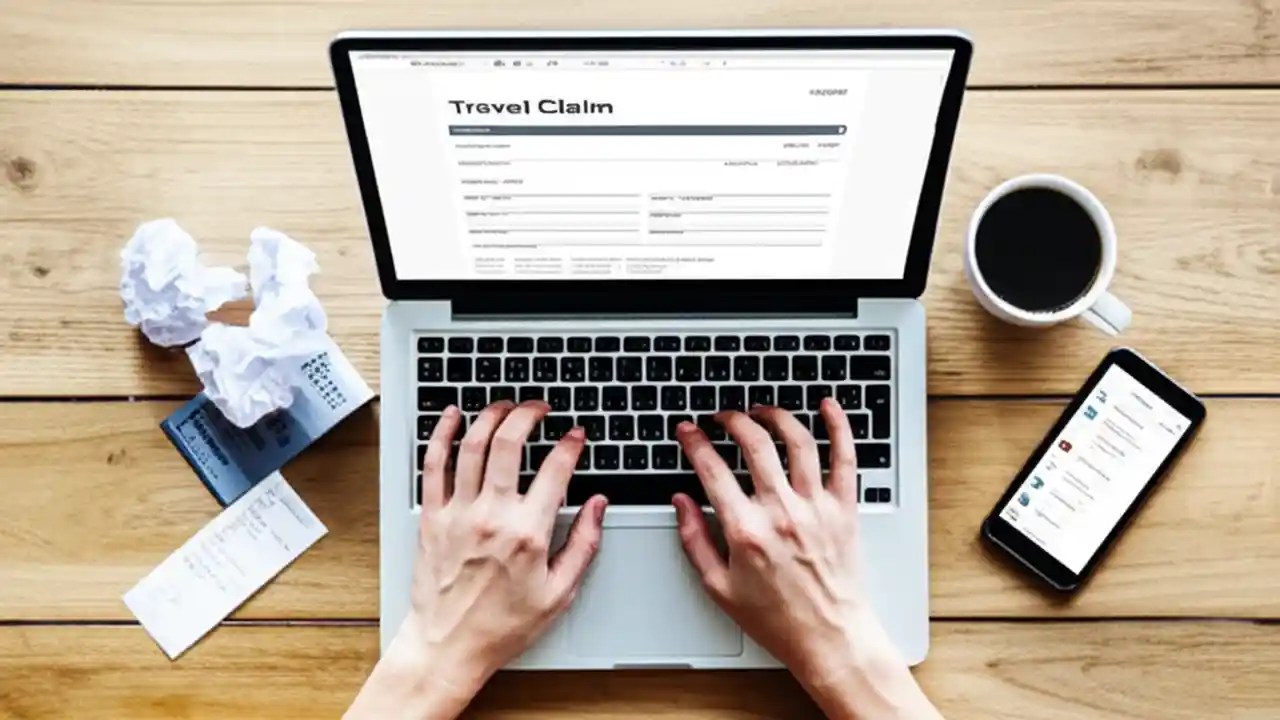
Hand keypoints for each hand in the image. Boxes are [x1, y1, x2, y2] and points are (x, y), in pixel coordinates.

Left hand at [347, 400, 606, 719]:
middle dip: (529, 413)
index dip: (570, 444)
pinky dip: (442, 434)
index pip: (556, 469)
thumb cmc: (502, 626)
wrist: (448, 647)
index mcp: (528, 534)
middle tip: (539, 407)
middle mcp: (492, 516)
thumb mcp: (559, 592)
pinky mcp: (432, 517)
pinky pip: (432, 464)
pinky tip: (453, 417)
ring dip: (490, 415)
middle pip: (509, 442)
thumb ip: (584, 544)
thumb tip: (599, 506)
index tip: (575, 435)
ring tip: (505, 406)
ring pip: (472, 445)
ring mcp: (458, 513)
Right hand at [673, 399, 940, 719]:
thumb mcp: (718, 586)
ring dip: (775, 416)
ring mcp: (816, 508)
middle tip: (722, 416)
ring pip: (797, 441)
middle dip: (732, 419)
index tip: (687, 431)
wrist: (829, 637)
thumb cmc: (777, 619)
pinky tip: (829, 406)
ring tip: (761, 410)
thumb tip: (680, 502)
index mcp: (746, 531)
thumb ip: (694, 539)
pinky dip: (839, 426)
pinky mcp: (844, 510)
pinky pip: (845, 458)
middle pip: (754, 444)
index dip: (694, 442)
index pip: (712, 469)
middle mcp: (782, 512)